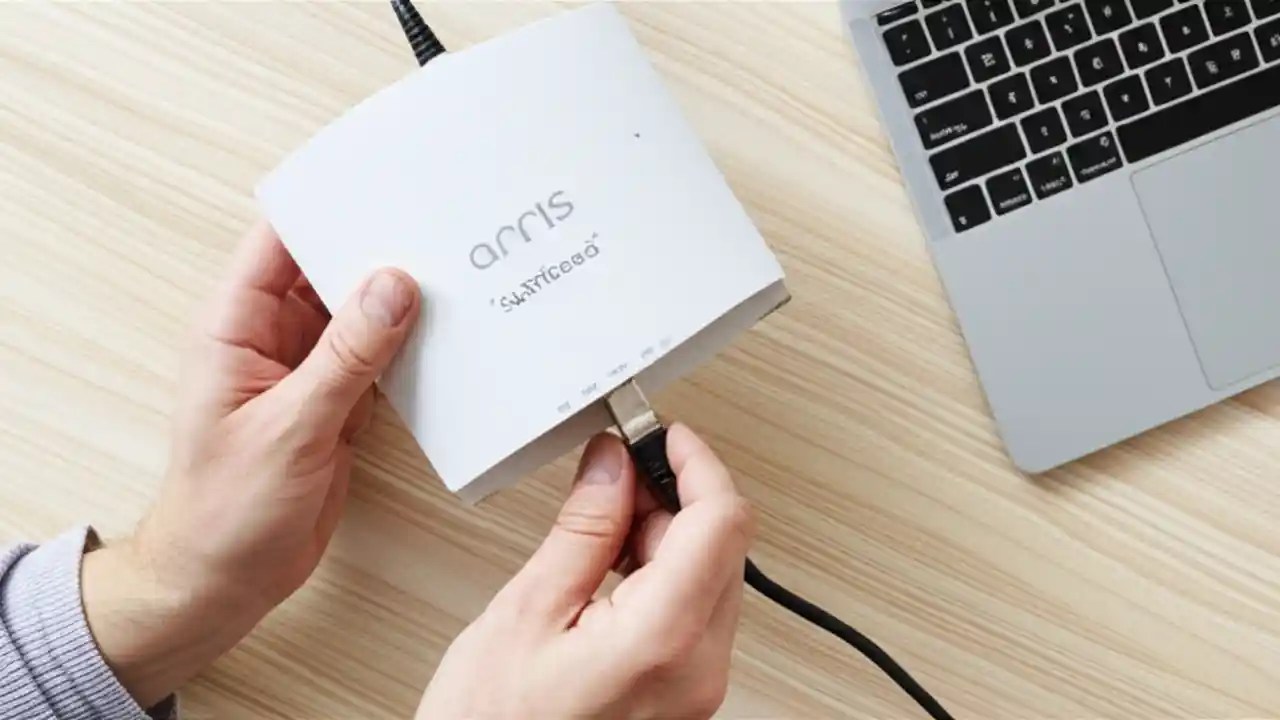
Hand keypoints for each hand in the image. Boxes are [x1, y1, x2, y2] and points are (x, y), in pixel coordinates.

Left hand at [82, 222, 420, 706]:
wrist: (225, 580)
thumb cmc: (224, 510)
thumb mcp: (289, 428)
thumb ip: (344, 356)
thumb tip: (392, 286)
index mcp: (235, 326)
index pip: (279, 241)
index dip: (326, 205)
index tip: (381, 180)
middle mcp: (271, 338)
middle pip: (328, 269)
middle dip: (379, 247)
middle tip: (439, 225)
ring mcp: (307, 369)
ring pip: (361, 312)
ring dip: (401, 299)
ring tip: (456, 273)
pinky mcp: (337, 401)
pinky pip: (379, 357)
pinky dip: (411, 346)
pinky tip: (448, 336)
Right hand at [417, 425, 754, 719]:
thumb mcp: (525, 612)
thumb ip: (582, 530)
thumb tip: (612, 465)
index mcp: (664, 640)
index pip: (722, 521)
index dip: (695, 463)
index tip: (661, 435)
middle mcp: (698, 669)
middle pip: (723, 546)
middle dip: (674, 495)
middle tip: (617, 470)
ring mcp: (696, 688)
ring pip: (712, 576)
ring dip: (665, 534)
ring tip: (600, 524)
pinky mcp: (683, 694)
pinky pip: (694, 612)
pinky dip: (661, 575)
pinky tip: (610, 566)